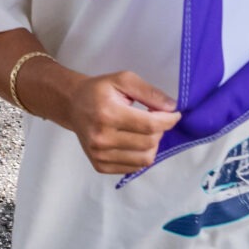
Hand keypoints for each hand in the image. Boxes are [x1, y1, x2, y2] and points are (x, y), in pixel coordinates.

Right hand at [60, 69, 181, 174]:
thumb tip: (171, 107)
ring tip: (145, 131)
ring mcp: (100, 155)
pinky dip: (141, 155)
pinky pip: (133, 168)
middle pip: (149, 143)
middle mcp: (102, 138)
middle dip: (160, 130)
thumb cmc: (99, 90)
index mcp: (108, 114)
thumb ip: (149, 92)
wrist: (73, 105)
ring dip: (153, 145)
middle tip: (156, 119)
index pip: (149, 125)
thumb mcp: (123, 80)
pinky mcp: (99, 166)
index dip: (168, 120)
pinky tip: (135, 141)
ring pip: (144, 159)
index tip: (175, 114)